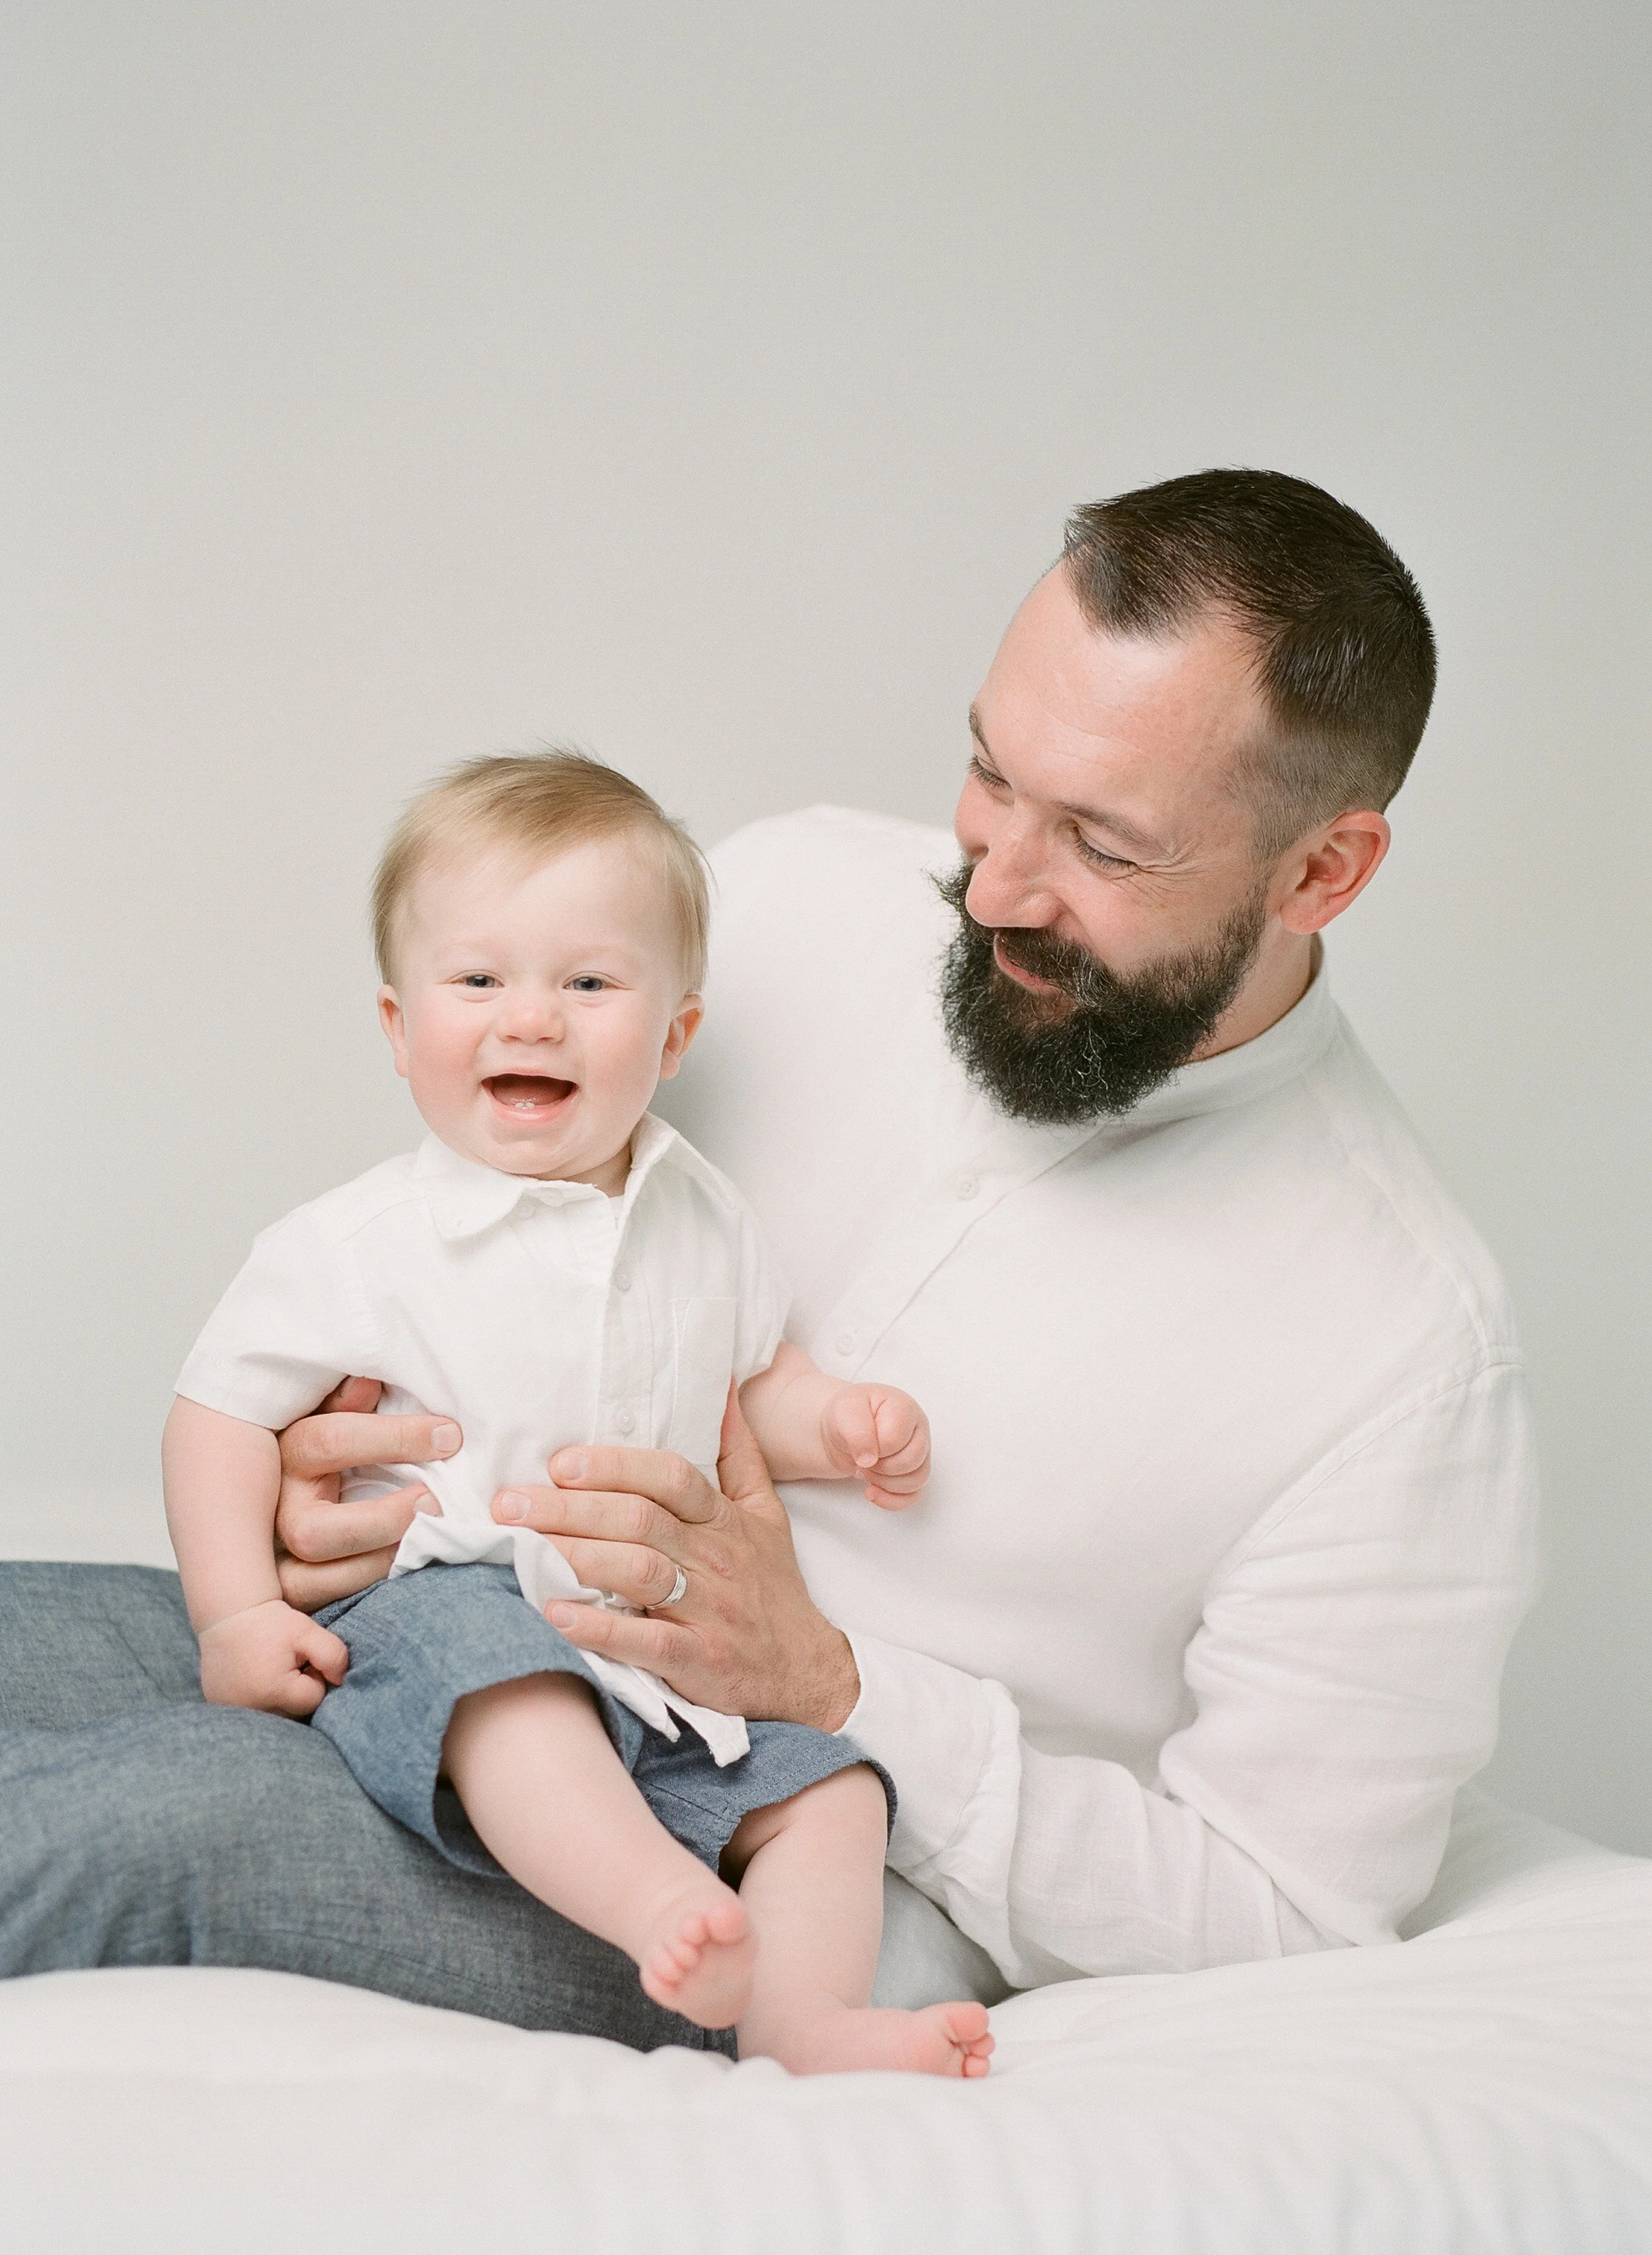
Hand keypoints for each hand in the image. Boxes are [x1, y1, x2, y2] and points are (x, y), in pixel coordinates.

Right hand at [198, 1598, 348, 1717]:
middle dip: (297, 1691)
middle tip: (287, 1663)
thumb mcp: (307, 1631)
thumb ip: (333, 1655)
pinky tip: (255, 1677)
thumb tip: (340, 1681)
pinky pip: (252, 1711)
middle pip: (293, 1713)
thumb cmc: (270, 1621)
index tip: (302, 1659)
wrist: (227, 1613)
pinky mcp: (221, 1706)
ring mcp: (231, 1710)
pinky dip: (258, 1698)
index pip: (312, 1699)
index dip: (314, 1677)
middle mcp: (250, 1709)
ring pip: (274, 1715)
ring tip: (272, 1670)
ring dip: (279, 1697)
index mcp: (273, 1693)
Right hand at [274, 1376, 458, 1612]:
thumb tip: (368, 1381)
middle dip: (384, 1520)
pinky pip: (327, 1601)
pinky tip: (410, 1564)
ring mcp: (277, 1556)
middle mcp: (275, 1508)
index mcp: (287, 1450)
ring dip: (382, 1561)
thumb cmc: (337, 1436)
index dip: (395, 1438)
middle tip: (436, 1501)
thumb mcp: (338, 1408)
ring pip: (317, 1579)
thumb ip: (349, 1397)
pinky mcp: (293, 1589)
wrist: (307, 1481)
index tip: (449, 1436)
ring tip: (431, 1537)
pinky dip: (371, 1587)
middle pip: (314, 1532)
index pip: (331, 1441)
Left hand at [491, 1389, 861, 1729]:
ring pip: (638, 1572)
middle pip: (640, 1520)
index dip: (616, 1466)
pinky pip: (646, 1642)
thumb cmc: (771, 1588)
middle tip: (509, 1504)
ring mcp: (707, 1611)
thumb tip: (722, 1388)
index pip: (671, 1477)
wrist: (806, 1674)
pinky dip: (599, 1627)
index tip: (560, 1463)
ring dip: (576, 1557)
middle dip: (570, 1509)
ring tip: (521, 1549)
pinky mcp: (697, 1662)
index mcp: (724, 1520)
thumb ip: (739, 1451)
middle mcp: (715, 1560)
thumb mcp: (765, 1512)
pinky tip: (554, 1613)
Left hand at [820, 1383, 930, 1508]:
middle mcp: (917, 1430)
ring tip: (865, 1470)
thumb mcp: (844, 1411)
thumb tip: (869, 1460)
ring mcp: (919, 1453)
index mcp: (904, 1408)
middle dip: (880, 1467)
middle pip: (911, 1461)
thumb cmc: (848, 1414)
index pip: (896, 1439)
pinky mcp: (912, 1473)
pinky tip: (872, 1493)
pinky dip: (892, 1500)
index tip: (858, 1443)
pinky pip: (914, 1495)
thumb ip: (857, 1432)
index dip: (874, 1449)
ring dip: (885, 1484)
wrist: (842, 1428)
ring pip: (916, 1480)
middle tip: (860, 1459)